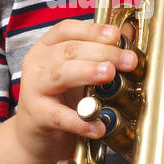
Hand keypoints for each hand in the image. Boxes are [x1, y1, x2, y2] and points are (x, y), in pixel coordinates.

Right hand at [12, 20, 138, 163]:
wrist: (35, 133)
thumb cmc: (60, 97)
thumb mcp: (79, 69)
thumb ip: (102, 51)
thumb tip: (129, 33)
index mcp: (47, 46)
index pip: (67, 30)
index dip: (92, 30)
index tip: (115, 35)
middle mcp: (38, 63)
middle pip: (69, 50)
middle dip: (102, 52)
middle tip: (127, 60)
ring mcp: (35, 88)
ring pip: (61, 74)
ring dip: (87, 72)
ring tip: (109, 74)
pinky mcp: (37, 115)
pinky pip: (60, 116)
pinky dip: (81, 121)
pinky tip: (98, 126)